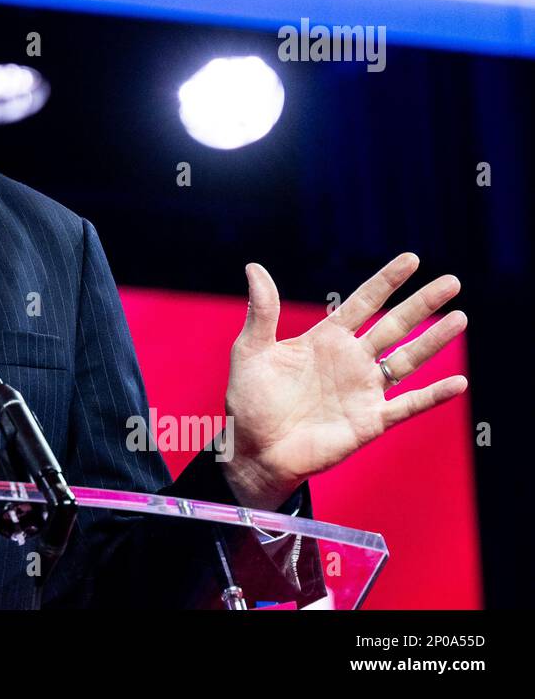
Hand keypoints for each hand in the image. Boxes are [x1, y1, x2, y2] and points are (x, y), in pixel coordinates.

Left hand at [222, 253, 467, 509]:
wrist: (255, 450)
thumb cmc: (249, 400)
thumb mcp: (251, 351)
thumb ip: (262, 312)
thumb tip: (254, 268)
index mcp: (325, 339)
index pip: (363, 303)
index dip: (386, 281)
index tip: (411, 259)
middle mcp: (350, 360)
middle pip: (394, 325)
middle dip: (422, 304)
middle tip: (452, 281)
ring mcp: (364, 390)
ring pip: (407, 360)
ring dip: (433, 341)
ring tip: (460, 317)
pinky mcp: (370, 421)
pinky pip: (408, 405)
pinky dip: (433, 396)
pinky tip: (458, 383)